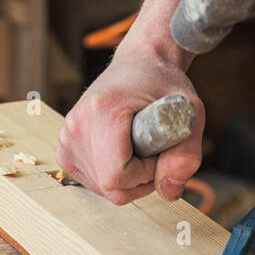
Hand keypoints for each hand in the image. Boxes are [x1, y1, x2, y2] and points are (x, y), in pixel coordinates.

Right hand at [55, 52, 203, 205]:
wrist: (140, 61)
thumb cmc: (164, 83)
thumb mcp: (190, 113)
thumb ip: (186, 156)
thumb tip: (168, 192)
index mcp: (103, 112)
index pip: (116, 177)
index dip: (146, 174)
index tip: (159, 150)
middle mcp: (77, 124)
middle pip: (109, 186)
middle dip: (139, 178)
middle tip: (153, 148)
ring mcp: (67, 135)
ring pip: (100, 187)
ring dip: (127, 177)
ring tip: (138, 145)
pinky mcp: (65, 144)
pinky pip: (91, 179)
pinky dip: (112, 173)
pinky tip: (123, 151)